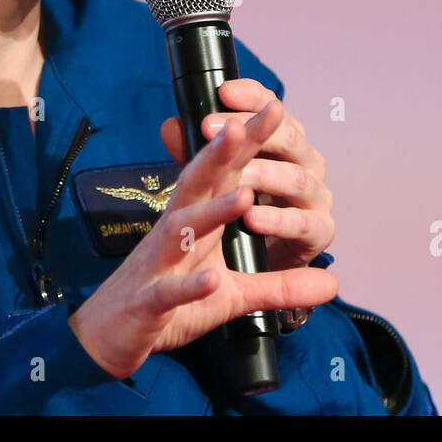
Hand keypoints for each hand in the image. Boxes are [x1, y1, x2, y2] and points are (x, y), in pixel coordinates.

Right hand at [67, 101, 338, 380]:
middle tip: (248, 124)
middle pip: (199, 184)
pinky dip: (189, 285)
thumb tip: (331, 284)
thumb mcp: (234, 294)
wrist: (110, 335)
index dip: (245, 140)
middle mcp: (177, 232)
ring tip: (245, 195)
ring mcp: (161, 264)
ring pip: (184, 230)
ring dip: (213, 212)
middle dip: (224, 155)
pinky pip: (170, 291)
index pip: (223, 172)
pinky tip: (211, 279)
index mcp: (196, 221)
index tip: (274, 106)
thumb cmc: (170, 302)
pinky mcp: (151, 302)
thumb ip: (280, 285)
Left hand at [160, 79, 333, 271]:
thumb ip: (195, 153)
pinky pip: (303, 222)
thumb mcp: (213, 178)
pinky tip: (252, 219)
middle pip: (289, 135)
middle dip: (252, 131)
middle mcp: (305, 160)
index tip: (222, 91)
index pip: (270, 107)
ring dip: (264, 175)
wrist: (260, 260)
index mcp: (282, 140)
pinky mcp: (320, 229)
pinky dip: (277, 220)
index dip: (249, 97)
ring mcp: (316, 194)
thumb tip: (170, 127)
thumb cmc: (239, 209)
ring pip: (296, 177)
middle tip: (211, 130)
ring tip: (236, 178)